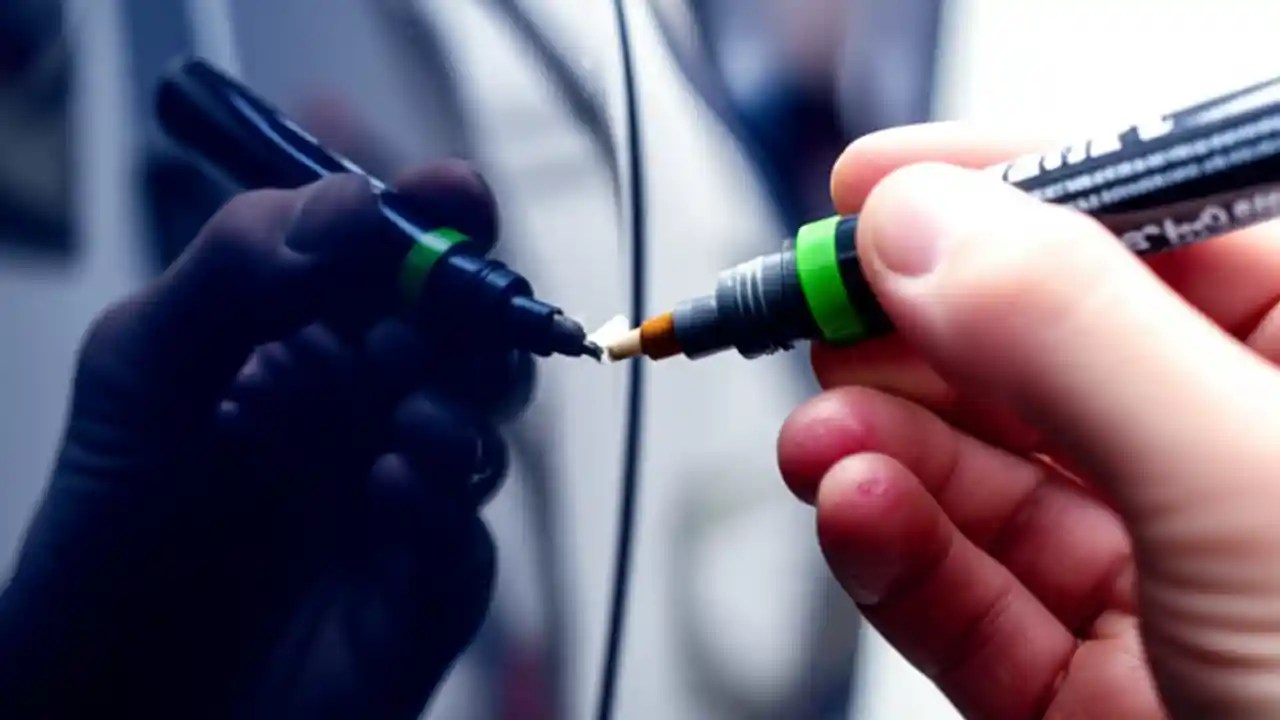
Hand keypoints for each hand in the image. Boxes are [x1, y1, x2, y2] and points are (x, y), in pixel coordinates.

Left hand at [0, 163, 527, 718]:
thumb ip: (236, 268)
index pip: (395, 260)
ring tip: (398, 424)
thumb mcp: (143, 370)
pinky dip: (441, 506)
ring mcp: (401, 501)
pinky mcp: (423, 592)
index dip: (435, 221)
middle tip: (419, 328)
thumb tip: (357, 205)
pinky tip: (388, 490)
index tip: (457, 198)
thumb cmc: (112, 536)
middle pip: (469, 337)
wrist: (105, 702)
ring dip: (461, 408)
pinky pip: (469, 541)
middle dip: (466, 320)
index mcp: (304, 346)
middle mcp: (363, 414)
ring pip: (486, 429)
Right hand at [778, 123, 1279, 718]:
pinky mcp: (1078, 685)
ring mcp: (1151, 581)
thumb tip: (927, 224)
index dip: (1002, 193)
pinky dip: (891, 547)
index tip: (876, 187)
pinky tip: (851, 505)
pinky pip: (962, 594)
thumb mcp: (1250, 491)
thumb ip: (1077, 337)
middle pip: (1035, 351)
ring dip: (882, 442)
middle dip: (914, 327)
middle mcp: (1228, 466)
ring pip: (982, 477)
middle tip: (810, 304)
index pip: (1144, 231)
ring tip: (819, 429)